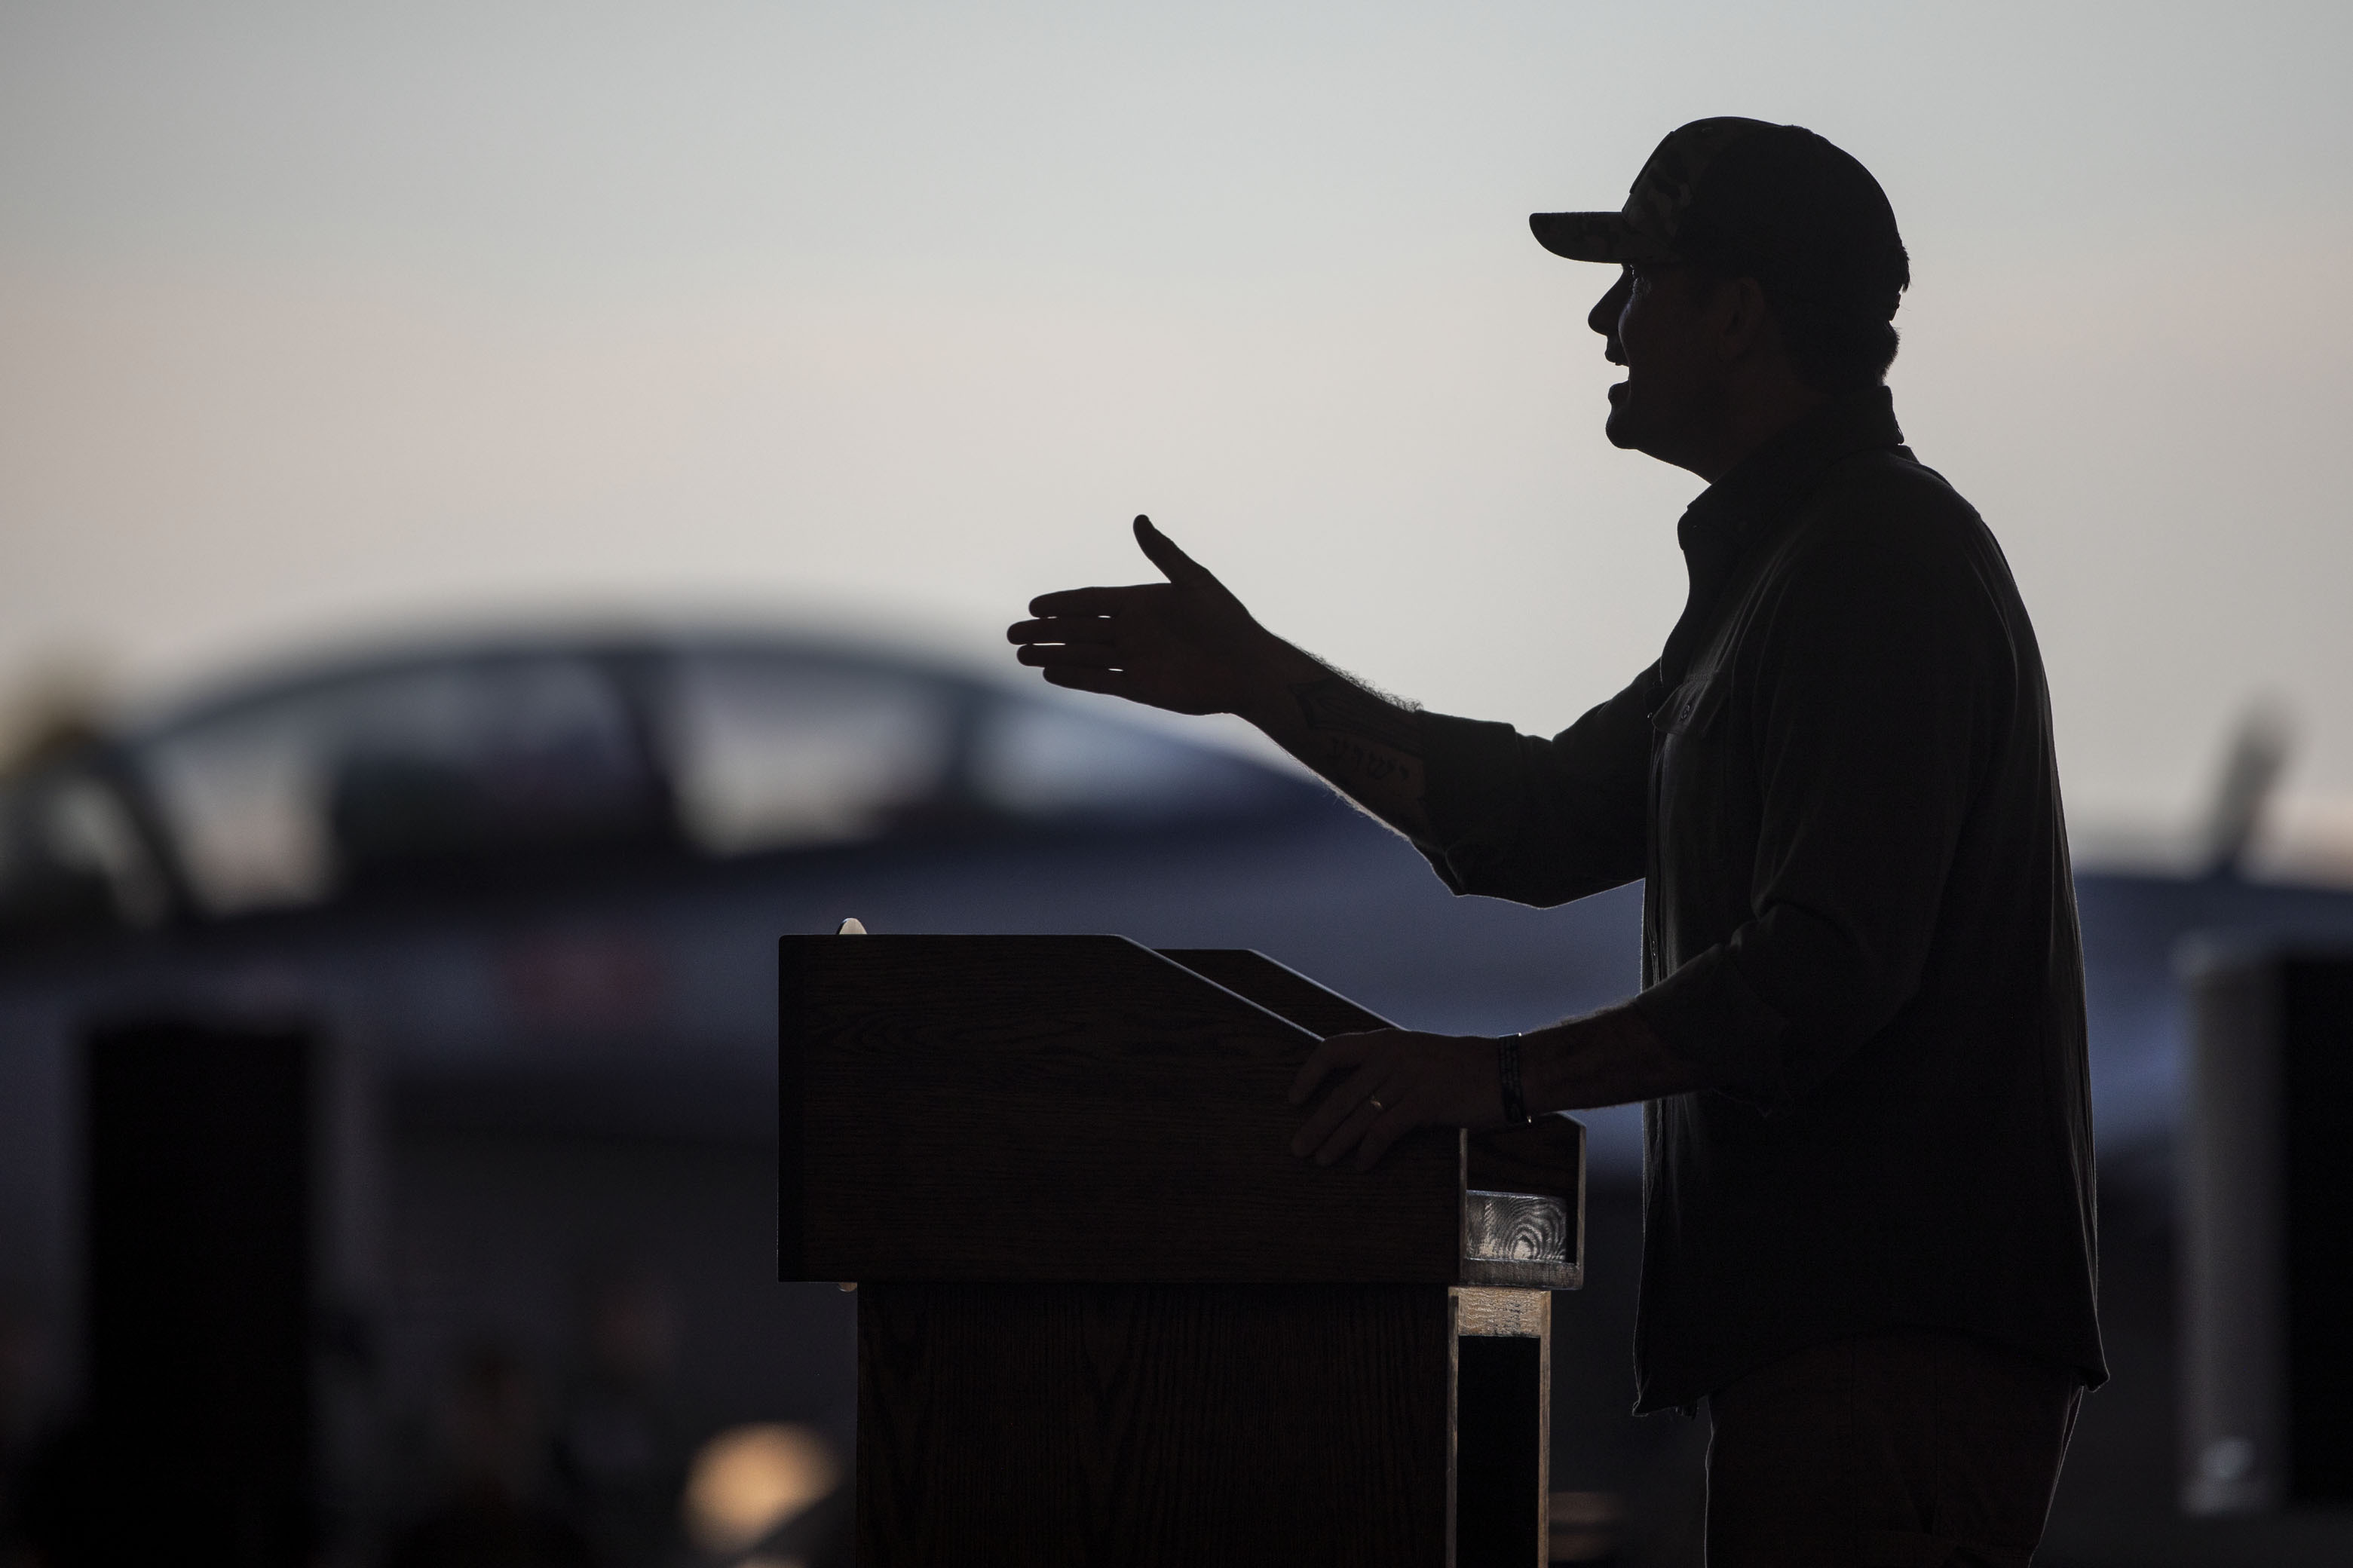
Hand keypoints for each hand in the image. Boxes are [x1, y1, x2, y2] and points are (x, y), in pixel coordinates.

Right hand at [1007, 515, 1302, 717]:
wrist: (1249, 668)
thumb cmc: (1227, 622)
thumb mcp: (1193, 580)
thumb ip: (1162, 553)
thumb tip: (1139, 519)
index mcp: (1143, 604)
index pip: (1091, 602)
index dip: (1061, 604)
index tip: (1033, 606)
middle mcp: (1134, 632)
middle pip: (1079, 630)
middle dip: (1046, 632)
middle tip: (1011, 635)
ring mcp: (1136, 660)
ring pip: (1084, 656)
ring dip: (1053, 654)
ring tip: (1020, 656)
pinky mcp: (1141, 687)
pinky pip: (1101, 681)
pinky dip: (1075, 677)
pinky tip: (1050, 673)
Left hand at [1287, 1029, 1508, 1170]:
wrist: (1508, 1070)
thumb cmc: (1464, 1068)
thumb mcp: (1419, 1056)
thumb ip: (1389, 1070)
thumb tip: (1357, 1099)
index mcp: (1387, 1041)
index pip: (1333, 1049)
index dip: (1309, 1074)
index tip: (1293, 1098)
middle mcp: (1392, 1056)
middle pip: (1341, 1093)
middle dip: (1316, 1123)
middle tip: (1298, 1147)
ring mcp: (1409, 1077)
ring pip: (1359, 1115)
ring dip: (1336, 1141)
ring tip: (1320, 1160)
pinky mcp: (1426, 1102)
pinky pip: (1386, 1130)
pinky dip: (1369, 1150)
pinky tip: (1362, 1165)